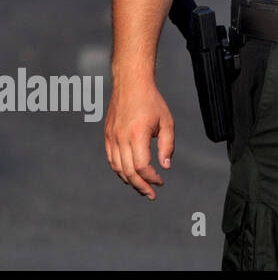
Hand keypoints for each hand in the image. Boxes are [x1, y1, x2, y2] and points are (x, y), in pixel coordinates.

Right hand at [104, 80, 173, 199]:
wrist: (130, 85)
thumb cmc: (152, 102)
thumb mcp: (167, 122)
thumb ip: (167, 145)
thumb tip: (165, 166)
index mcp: (137, 135)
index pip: (142, 166)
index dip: (151, 178)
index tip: (161, 181)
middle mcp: (121, 138)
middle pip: (128, 171)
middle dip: (141, 186)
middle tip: (151, 194)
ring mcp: (112, 138)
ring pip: (118, 168)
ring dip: (130, 181)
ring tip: (142, 188)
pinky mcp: (108, 136)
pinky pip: (112, 159)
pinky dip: (120, 171)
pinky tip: (130, 175)